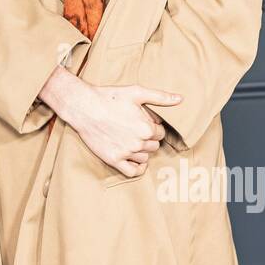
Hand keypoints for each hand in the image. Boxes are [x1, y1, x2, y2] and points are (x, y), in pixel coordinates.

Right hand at [39, 67, 181, 177]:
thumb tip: (180, 99)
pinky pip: (132, 172)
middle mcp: (137, 143)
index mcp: (146, 128)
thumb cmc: (109, 97)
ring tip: (133, 140)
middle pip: (153, 146)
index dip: (154, 126)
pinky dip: (138, 168)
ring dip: (142, 151)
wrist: (83, 107)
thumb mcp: (136, 92)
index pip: (160, 133)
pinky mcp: (113, 159)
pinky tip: (138, 162)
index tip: (144, 121)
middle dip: (148, 138)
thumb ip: (160, 97)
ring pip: (144, 158)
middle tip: (137, 130)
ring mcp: (125, 153)